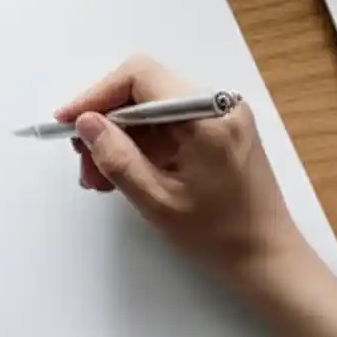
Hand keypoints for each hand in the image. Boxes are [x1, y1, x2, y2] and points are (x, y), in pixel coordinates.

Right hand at [56, 55, 306, 285]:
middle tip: (83, 163)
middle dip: (106, 123)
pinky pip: (170, 126)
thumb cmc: (221, 238)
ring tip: (99, 178)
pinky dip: (143, 146)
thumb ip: (118, 158)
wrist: (268, 259)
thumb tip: (86, 124)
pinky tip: (123, 174)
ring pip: (153, 111)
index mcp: (209, 117)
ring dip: (121, 138)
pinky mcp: (220, 132)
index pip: (141, 77)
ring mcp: (222, 117)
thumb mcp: (158, 202)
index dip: (97, 95)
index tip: (68, 123)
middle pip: (145, 92)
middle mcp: (219, 106)